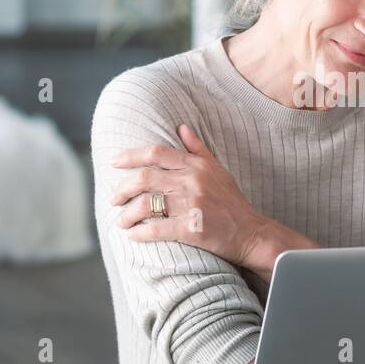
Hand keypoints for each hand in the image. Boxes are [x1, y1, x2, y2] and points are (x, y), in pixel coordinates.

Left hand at [109, 124, 315, 279]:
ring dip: (127, 214)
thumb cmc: (232, 202)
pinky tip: (133, 236)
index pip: (156, 152)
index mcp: (196, 166)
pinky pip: (156, 228)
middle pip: (145, 178)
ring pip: (146, 204)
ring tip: (121, 221)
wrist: (251, 233)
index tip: (114, 162)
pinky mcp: (191, 229)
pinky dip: (140, 233)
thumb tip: (181, 127)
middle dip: (122, 188)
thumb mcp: (218, 170)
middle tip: (113, 198)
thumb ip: (198, 149)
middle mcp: (192, 182)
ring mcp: (191, 205)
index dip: (130, 156)